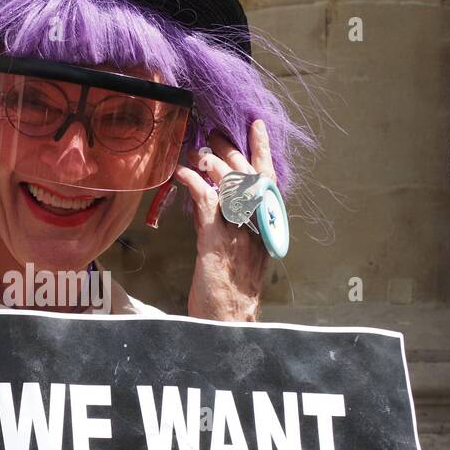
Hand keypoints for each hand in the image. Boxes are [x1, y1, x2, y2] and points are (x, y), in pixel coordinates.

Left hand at [173, 119, 276, 321]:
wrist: (231, 324)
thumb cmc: (232, 292)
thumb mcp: (239, 254)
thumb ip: (232, 225)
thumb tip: (214, 199)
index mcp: (266, 227)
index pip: (268, 180)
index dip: (261, 150)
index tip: (255, 125)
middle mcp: (256, 226)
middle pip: (247, 175)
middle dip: (229, 149)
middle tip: (211, 134)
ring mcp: (238, 234)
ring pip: (229, 184)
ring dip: (209, 162)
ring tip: (193, 153)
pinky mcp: (216, 244)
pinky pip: (207, 203)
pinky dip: (193, 183)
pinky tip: (180, 174)